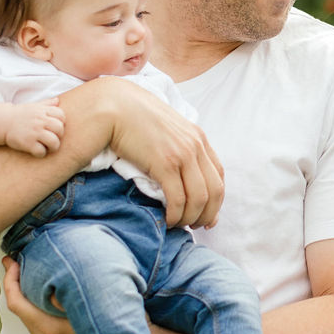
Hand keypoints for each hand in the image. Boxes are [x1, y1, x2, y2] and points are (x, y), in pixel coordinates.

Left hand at [1, 257, 91, 333]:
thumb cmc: (119, 323)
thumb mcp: (97, 303)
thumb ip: (71, 294)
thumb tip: (51, 279)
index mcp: (53, 330)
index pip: (17, 304)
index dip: (11, 281)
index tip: (12, 262)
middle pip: (20, 311)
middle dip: (16, 286)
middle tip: (16, 262)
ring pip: (30, 321)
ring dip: (28, 300)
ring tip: (30, 277)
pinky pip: (40, 329)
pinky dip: (37, 312)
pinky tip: (45, 299)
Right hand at [4, 99, 65, 157]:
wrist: (2, 122)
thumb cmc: (20, 115)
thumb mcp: (33, 106)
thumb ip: (46, 104)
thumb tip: (58, 100)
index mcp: (42, 111)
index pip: (61, 115)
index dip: (61, 122)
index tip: (54, 127)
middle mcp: (39, 121)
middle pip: (60, 129)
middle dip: (59, 135)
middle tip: (53, 138)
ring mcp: (34, 132)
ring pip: (54, 142)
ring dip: (53, 147)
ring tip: (48, 147)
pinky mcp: (27, 143)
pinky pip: (41, 151)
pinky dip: (41, 153)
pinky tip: (37, 151)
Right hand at [95, 79, 225, 227]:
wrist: (115, 106)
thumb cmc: (135, 119)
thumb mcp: (167, 129)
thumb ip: (179, 145)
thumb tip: (181, 170)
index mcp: (198, 138)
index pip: (218, 175)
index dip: (217, 200)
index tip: (209, 215)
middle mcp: (195, 146)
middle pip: (214, 191)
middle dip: (208, 214)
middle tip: (196, 227)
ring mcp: (182, 155)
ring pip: (199, 198)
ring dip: (191, 218)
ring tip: (179, 225)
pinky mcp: (165, 163)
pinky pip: (178, 198)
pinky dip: (176, 215)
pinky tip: (167, 220)